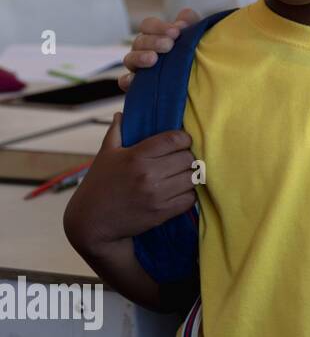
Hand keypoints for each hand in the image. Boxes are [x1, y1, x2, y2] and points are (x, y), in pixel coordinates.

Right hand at [65, 113, 197, 249]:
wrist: (91, 222)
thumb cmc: (99, 185)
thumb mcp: (105, 155)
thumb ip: (116, 132)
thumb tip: (121, 114)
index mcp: (136, 156)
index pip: (174, 139)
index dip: (184, 139)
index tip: (182, 142)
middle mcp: (148, 174)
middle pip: (188, 158)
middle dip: (187, 157)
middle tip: (181, 161)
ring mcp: (156, 194)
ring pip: (192, 178)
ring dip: (189, 176)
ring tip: (180, 176)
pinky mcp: (161, 212)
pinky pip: (190, 199)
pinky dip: (188, 195)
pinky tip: (179, 192)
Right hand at [119, 8, 199, 90]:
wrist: (200, 84)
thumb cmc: (196, 55)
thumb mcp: (196, 37)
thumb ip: (191, 23)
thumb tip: (184, 17)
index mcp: (154, 36)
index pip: (148, 25)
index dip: (159, 27)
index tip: (176, 32)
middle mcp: (143, 50)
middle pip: (139, 41)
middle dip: (153, 41)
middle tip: (169, 45)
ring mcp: (138, 68)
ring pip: (130, 59)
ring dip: (140, 57)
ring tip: (153, 59)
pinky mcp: (137, 87)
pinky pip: (125, 82)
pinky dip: (127, 80)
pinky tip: (134, 80)